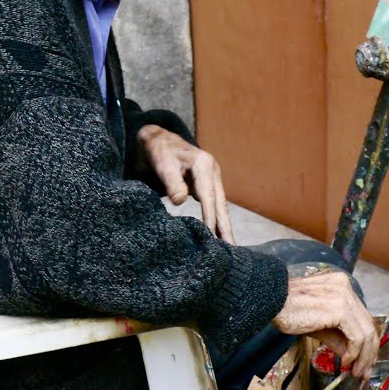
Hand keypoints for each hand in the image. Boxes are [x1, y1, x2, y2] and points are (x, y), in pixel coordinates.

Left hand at [137, 124, 234, 243]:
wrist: (156, 139)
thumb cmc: (158, 151)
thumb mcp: (163, 163)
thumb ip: (171, 182)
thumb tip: (179, 201)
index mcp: (204, 165)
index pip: (209, 197)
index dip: (211, 219)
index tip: (213, 239)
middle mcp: (212, 172)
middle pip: (221, 204)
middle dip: (226, 228)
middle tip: (232, 250)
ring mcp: (211, 179)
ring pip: (219, 206)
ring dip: (223, 226)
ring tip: (228, 248)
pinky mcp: (205, 185)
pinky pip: (212, 205)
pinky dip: (215, 220)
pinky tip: (216, 235)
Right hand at [272, 271, 378, 378]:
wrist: (271, 301)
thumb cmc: (289, 311)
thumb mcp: (319, 326)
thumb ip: (337, 338)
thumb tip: (351, 357)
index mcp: (341, 286)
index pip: (363, 317)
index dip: (367, 342)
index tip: (363, 361)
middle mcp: (346, 287)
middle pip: (368, 324)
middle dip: (369, 352)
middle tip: (364, 371)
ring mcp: (345, 296)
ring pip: (366, 332)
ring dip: (363, 356)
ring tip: (355, 371)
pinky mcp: (341, 308)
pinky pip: (356, 336)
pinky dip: (354, 352)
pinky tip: (345, 362)